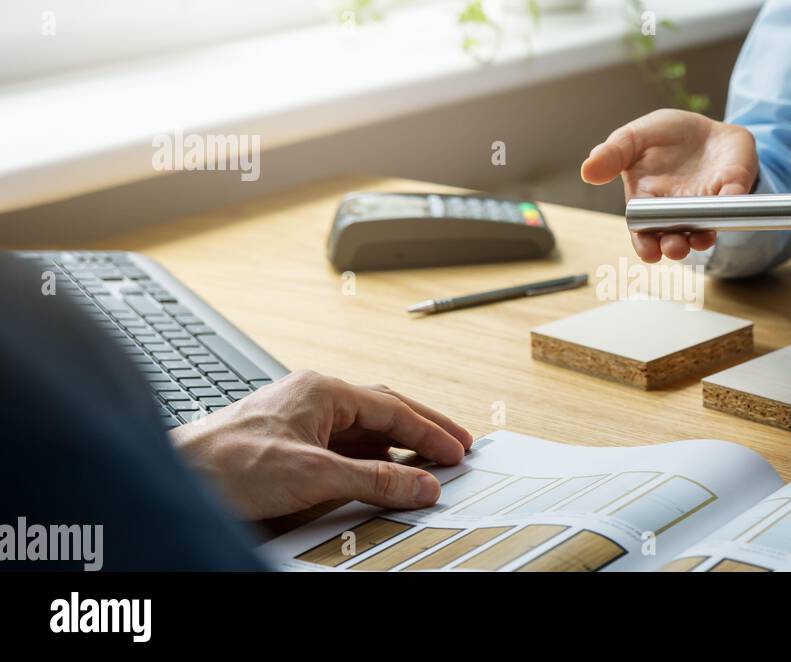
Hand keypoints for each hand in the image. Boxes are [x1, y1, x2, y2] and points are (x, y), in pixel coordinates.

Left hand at [170, 370, 473, 519]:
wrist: (176, 477)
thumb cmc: (226, 464)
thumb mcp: (314, 475)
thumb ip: (374, 480)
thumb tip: (420, 484)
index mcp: (323, 391)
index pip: (393, 409)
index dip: (431, 431)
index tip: (457, 451)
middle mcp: (313, 399)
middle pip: (383, 411)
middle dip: (422, 430)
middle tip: (456, 448)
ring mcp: (300, 420)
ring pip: (363, 430)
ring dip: (396, 447)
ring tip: (426, 464)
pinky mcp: (289, 443)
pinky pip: (343, 446)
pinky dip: (370, 459)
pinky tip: (379, 474)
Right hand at [581, 109, 757, 261]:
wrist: (705, 126)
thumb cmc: (665, 137)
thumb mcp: (633, 138)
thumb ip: (611, 154)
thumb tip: (587, 171)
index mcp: (649, 202)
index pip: (644, 232)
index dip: (646, 245)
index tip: (649, 252)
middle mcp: (677, 211)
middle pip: (674, 238)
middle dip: (675, 247)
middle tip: (675, 247)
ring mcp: (706, 204)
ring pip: (704, 230)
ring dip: (701, 238)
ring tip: (698, 239)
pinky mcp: (732, 190)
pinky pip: (734, 201)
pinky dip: (733, 204)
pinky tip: (729, 202)